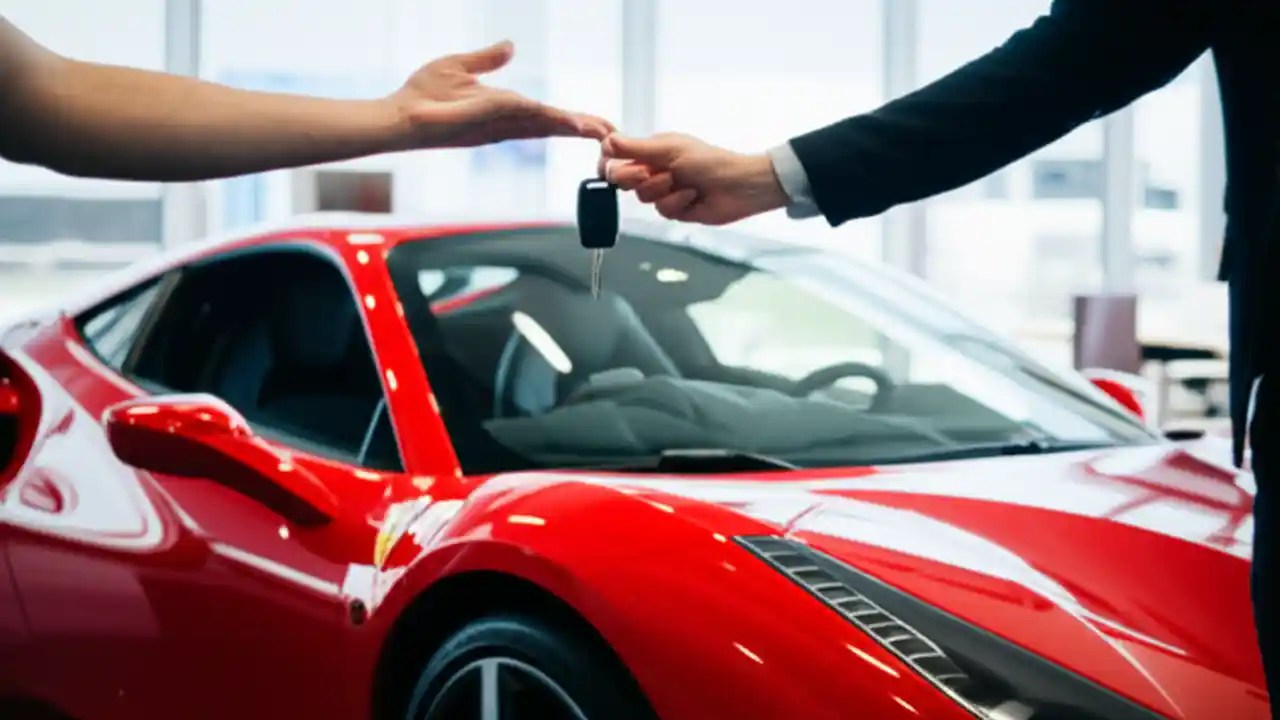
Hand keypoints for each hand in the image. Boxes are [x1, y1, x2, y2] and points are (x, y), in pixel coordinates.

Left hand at [390, 40, 612, 148]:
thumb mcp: (460, 66)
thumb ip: (488, 59)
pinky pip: (527, 117)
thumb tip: (510, 46)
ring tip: (604, 131)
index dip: (571, 119)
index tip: (597, 124)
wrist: (399, 113)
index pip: (545, 115)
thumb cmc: (422, 94)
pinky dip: (552, 121)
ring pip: (546, 125)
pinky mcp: (490, 121)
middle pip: (553, 125)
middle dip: (584, 129)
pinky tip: (573, 124)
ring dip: (576, 127)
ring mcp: (500, 123)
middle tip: (614, 133)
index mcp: (504, 110)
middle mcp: (506, 122)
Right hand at [600, 133, 787, 224]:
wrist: (738, 186)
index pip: (618, 159)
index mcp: (652, 151)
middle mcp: (655, 170)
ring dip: (664, 191)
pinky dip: (677, 203)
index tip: (613, 166)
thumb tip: (607, 141)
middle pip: (624, 181)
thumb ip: (636, 148)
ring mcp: (664, 190)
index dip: (613, 165)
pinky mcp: (675, 209)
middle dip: (639, 178)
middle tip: (656, 173)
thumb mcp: (669, 149)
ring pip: (643, 198)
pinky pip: (662, 211)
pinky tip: (693, 197)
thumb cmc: (709, 161)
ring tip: (684, 184)